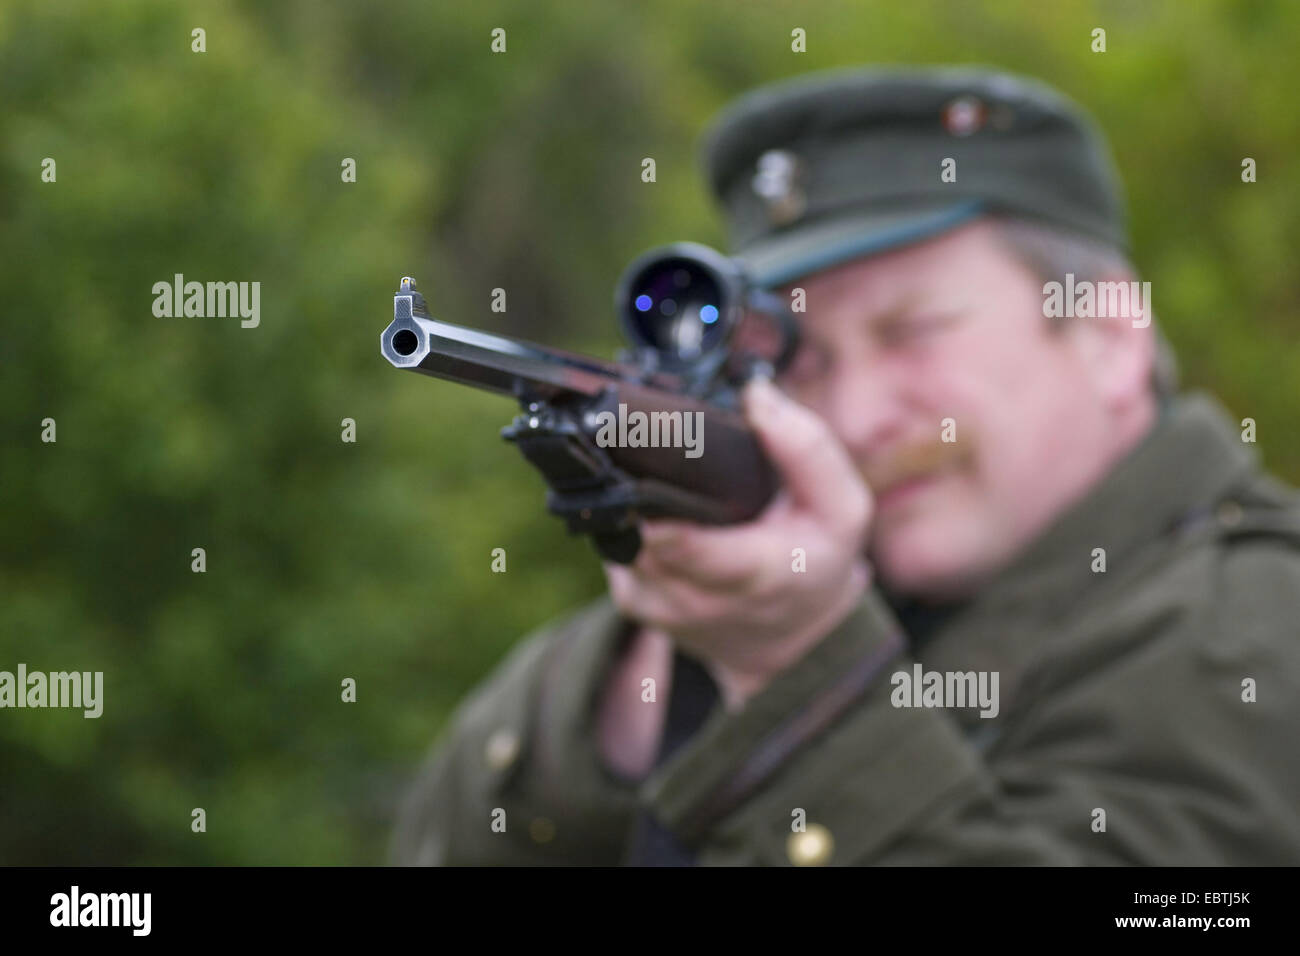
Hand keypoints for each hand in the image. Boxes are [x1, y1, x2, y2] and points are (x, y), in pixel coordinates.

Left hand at [603, 377, 873, 710]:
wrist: (792, 640)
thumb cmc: (815, 563)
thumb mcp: (841, 507)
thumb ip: (806, 448)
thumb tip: (757, 395)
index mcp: (757, 575)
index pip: (695, 553)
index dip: (667, 529)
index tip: (648, 504)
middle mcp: (700, 599)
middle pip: (642, 535)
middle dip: (641, 491)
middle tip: (647, 447)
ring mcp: (660, 606)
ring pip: (620, 538)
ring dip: (633, 506)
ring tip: (666, 484)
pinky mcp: (634, 603)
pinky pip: (613, 548)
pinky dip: (628, 524)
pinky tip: (660, 512)